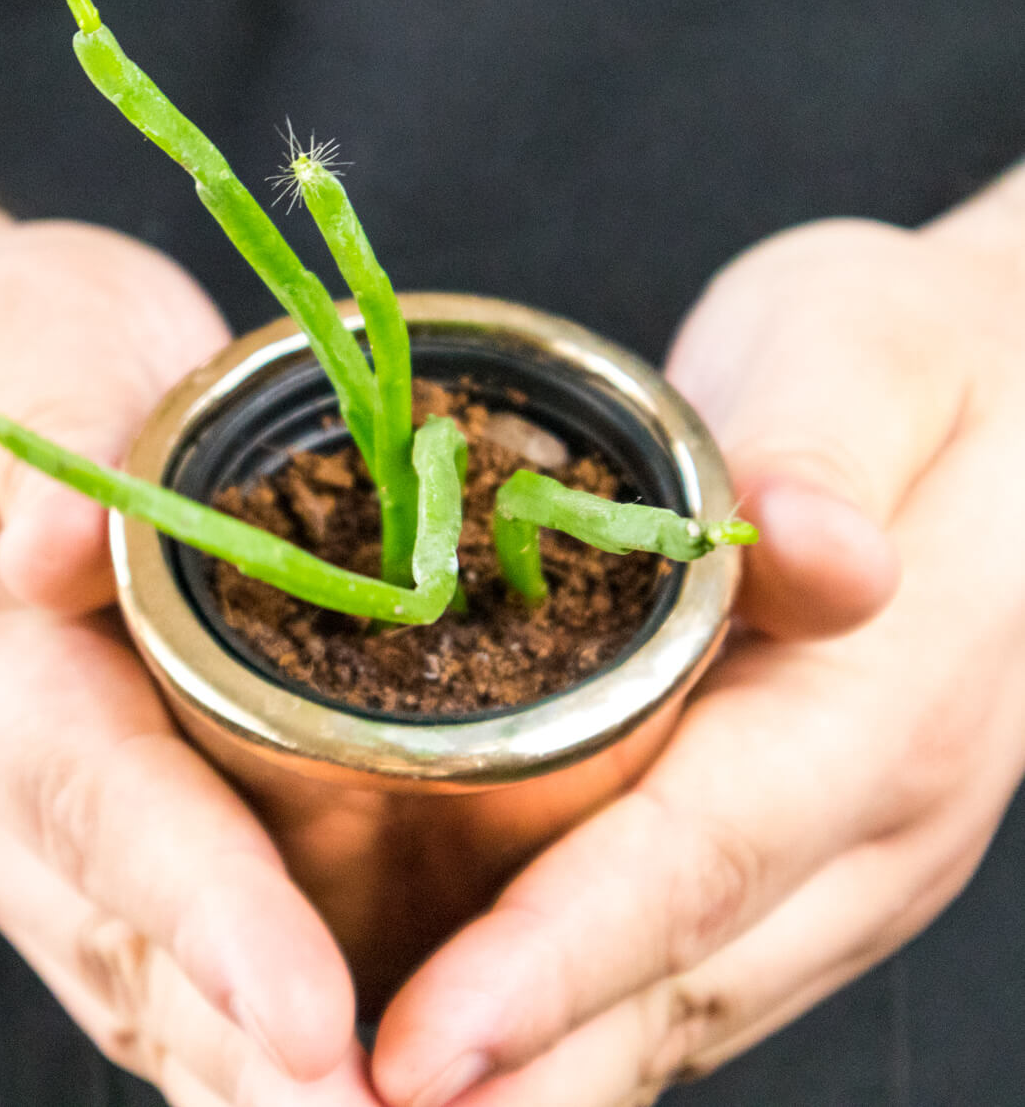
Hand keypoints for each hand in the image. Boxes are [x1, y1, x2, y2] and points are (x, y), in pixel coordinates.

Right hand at [0, 220, 380, 1105]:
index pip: (102, 800)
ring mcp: (47, 814)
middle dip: (251, 1059)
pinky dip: (244, 1031)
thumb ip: (51, 417)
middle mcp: (7, 774)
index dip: (207, 910)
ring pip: (147, 977)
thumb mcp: (24, 327)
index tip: (315, 1021)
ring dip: (253, 1078)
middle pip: (132, 940)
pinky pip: (167, 944)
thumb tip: (60, 553)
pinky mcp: (96, 815)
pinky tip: (348, 1080)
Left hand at [369, 189, 1024, 1105]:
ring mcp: (850, 851)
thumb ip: (827, 446)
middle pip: (678, 979)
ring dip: (545, 1076)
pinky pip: (692, 963)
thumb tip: (809, 543)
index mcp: (883, 694)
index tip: (420, 1051)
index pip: (699, 852)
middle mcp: (874, 814)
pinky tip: (485, 1053)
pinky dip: (582, 1022)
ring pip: (686, 1001)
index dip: (557, 959)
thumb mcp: (868, 352)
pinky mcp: (813, 848)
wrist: (1002, 395)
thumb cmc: (911, 359)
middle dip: (522, 1075)